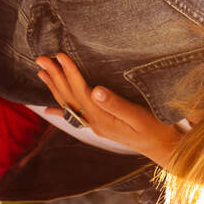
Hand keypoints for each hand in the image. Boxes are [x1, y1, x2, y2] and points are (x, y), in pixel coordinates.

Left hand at [36, 52, 184, 167]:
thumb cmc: (156, 129)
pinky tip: (48, 109)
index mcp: (103, 118)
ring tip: (41, 72)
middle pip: (69, 96)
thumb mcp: (139, 116)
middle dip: (55, 76)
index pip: (81, 91)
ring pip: (69, 103)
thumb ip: (117, 104)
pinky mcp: (100, 124)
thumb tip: (96, 90)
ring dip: (54, 86)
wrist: (162, 147)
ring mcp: (95, 124)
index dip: (70, 72)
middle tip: (41, 59)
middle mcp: (94, 122)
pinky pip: (75, 114)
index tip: (60, 55)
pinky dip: (59, 109)